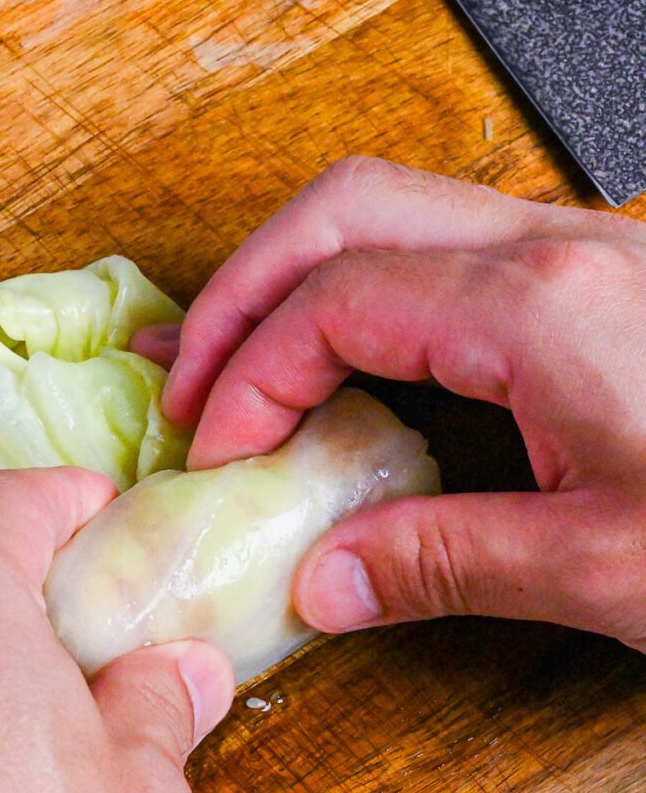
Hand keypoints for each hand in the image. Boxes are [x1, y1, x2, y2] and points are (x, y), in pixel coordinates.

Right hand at [137, 157, 645, 649]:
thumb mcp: (606, 566)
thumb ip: (449, 563)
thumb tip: (325, 580)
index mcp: (540, 307)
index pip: (334, 302)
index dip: (249, 377)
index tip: (218, 455)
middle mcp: (554, 248)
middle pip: (342, 213)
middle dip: (242, 293)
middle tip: (187, 379)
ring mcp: (578, 249)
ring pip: (389, 212)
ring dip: (294, 280)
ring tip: (235, 357)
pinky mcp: (593, 277)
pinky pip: (442, 247)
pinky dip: (361, 292)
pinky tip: (335, 353)